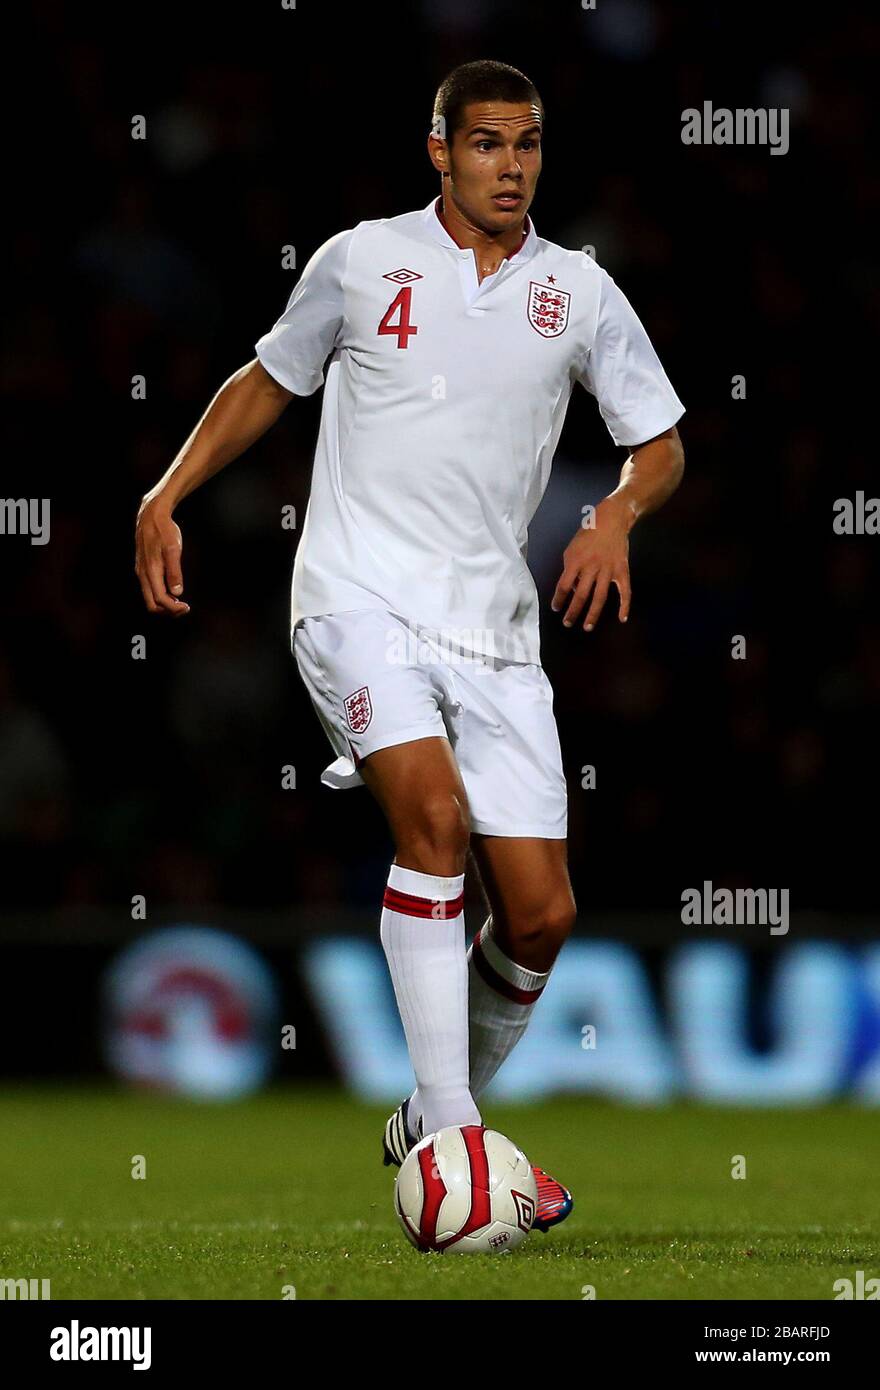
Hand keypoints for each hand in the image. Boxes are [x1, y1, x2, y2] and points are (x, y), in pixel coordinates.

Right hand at [135, 497, 189, 615]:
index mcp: (151, 570)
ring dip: (164, 604)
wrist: (151, 515)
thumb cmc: (163, 530)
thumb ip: (174, 571)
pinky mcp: (142, 568)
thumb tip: (177, 592)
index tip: (186, 607)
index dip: (173, 608)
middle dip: (168, 610)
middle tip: (184, 608)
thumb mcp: (173, 549)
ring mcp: (141, 571)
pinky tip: (172, 591)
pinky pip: (149, 589)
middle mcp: (143, 574)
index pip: (160, 599)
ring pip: (150, 597)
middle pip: (151, 603)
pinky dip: (160, 595)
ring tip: (180, 602)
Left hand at [551, 495, 632, 631]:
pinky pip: (625, 591)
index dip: (559, 600)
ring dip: (593, 614)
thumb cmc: (588, 533)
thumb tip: (573, 589)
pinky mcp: (622, 570)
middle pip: (581, 595)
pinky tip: (622, 618)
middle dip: (573, 612)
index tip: (556, 608)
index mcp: (576, 561)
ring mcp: (608, 569)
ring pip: (600, 597)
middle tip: (568, 623)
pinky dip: (624, 605)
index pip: (564, 586)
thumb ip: (570, 568)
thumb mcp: (572, 548)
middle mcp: (591, 567)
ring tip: (587, 627)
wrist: (612, 519)